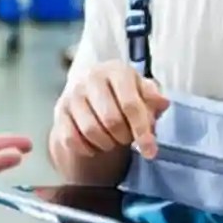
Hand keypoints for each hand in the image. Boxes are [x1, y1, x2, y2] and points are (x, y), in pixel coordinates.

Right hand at [53, 61, 169, 159]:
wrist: (92, 91)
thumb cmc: (124, 93)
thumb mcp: (142, 91)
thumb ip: (153, 98)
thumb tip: (162, 103)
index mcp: (117, 70)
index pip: (130, 105)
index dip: (142, 131)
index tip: (150, 151)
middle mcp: (91, 77)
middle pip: (111, 120)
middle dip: (125, 137)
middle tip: (128, 138)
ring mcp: (72, 93)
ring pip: (91, 131)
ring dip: (107, 144)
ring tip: (113, 140)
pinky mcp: (60, 110)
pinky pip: (71, 139)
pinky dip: (87, 149)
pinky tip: (96, 145)